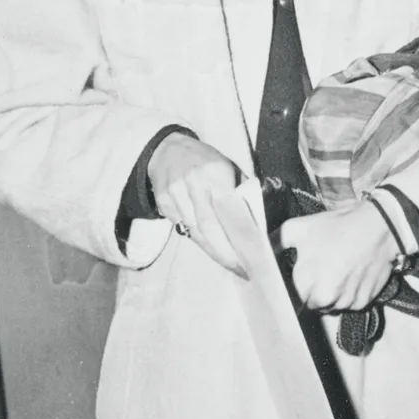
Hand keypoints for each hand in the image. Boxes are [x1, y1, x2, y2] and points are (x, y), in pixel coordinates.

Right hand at [147, 133, 245, 276]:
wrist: (168, 150)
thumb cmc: (206, 161)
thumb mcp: (229, 168)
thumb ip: (241, 192)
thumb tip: (255, 222)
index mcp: (216, 173)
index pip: (228, 212)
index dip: (237, 238)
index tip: (249, 257)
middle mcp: (194, 183)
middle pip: (209, 228)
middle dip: (224, 253)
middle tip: (239, 268)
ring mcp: (175, 193)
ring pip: (195, 231)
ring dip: (213, 250)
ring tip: (229, 262)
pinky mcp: (163, 202)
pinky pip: (183, 227)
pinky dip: (198, 239)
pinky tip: (210, 246)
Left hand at [277, 201, 397, 311]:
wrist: (379, 227)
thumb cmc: (338, 227)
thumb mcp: (299, 227)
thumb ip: (275, 243)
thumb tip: (260, 253)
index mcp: (305, 284)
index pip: (290, 299)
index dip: (292, 289)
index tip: (296, 279)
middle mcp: (325, 298)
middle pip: (310, 305)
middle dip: (311, 292)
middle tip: (319, 271)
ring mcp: (346, 302)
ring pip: (331, 306)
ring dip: (331, 295)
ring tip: (337, 271)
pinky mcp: (363, 302)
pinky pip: (349, 304)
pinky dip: (349, 294)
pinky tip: (351, 275)